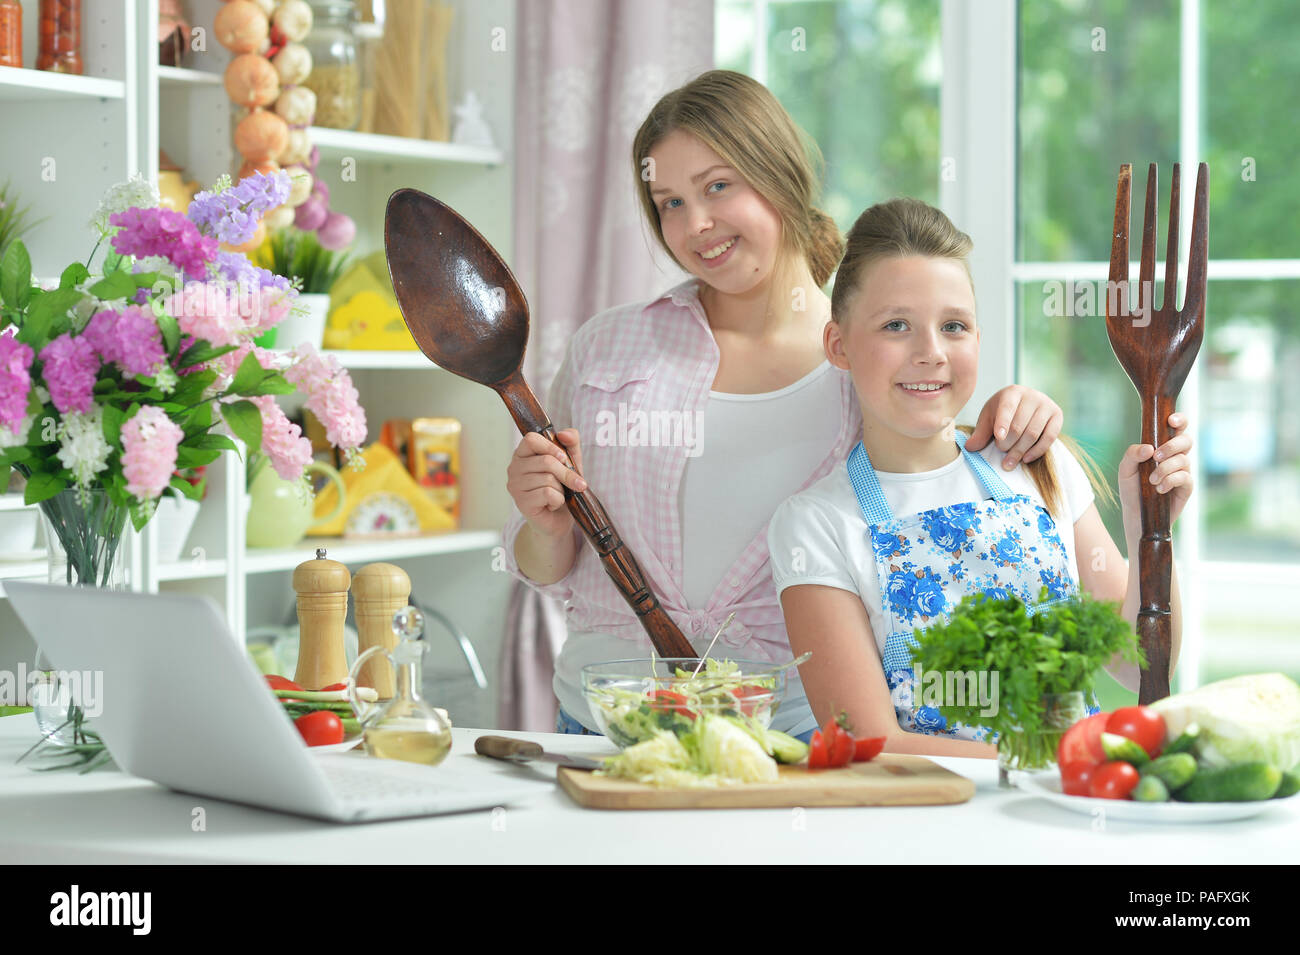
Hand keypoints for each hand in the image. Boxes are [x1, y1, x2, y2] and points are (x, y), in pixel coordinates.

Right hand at [506, 429, 587, 539]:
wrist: (559, 519)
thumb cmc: (562, 488)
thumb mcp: (571, 462)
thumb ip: (570, 443)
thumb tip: (563, 434)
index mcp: (523, 454)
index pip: (531, 439)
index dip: (550, 446)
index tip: (564, 457)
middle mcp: (514, 468)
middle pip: (546, 461)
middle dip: (566, 473)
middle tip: (576, 484)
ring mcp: (515, 486)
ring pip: (548, 479)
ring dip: (561, 489)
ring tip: (557, 495)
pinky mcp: (521, 503)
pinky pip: (548, 494)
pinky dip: (557, 500)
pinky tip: (552, 504)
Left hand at [965, 384, 1062, 469]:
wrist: (1025, 404)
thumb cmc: (1002, 412)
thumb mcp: (989, 418)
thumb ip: (981, 433)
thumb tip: (969, 448)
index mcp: (1012, 392)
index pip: (1007, 409)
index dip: (1003, 424)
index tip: (998, 438)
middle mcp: (1031, 396)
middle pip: (1019, 426)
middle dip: (1008, 443)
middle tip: (1000, 452)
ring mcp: (1046, 404)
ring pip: (1033, 433)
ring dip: (1020, 450)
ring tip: (1009, 461)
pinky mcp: (1058, 415)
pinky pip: (1050, 437)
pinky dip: (1037, 451)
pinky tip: (1025, 459)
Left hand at [1119, 412, 1193, 532]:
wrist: (1136, 516)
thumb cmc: (1132, 489)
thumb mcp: (1125, 470)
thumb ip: (1132, 455)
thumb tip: (1148, 448)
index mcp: (1162, 447)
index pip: (1177, 428)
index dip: (1180, 420)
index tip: (1171, 420)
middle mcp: (1175, 457)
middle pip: (1187, 440)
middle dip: (1173, 445)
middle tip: (1156, 456)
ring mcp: (1183, 472)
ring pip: (1184, 460)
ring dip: (1166, 468)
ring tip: (1151, 480)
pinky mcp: (1186, 487)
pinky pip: (1185, 477)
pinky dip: (1170, 481)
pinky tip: (1159, 489)